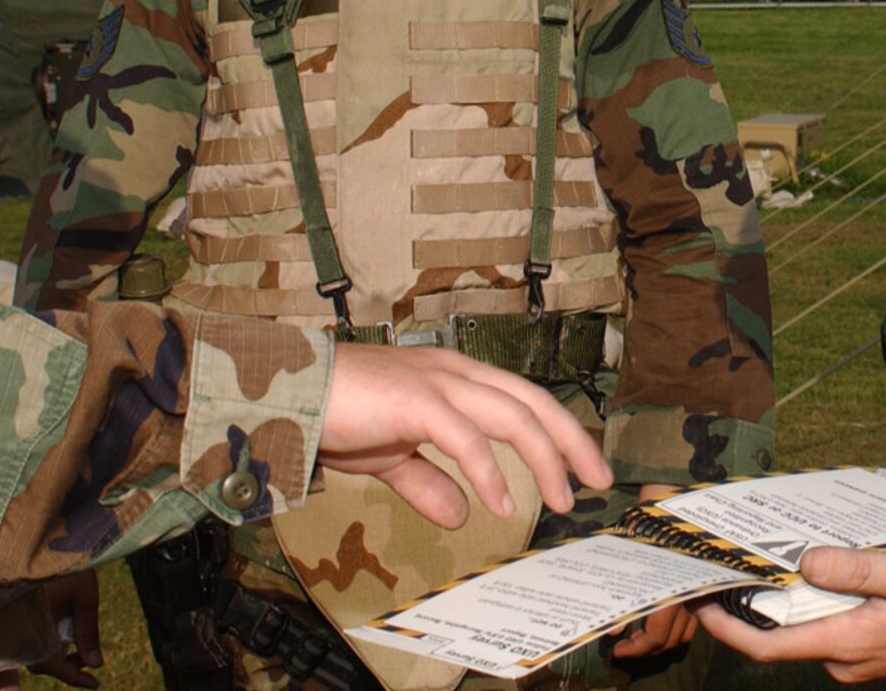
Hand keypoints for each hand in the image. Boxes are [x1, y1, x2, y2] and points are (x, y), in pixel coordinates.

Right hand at [24, 570, 102, 687]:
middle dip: (68, 666)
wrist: (38, 540)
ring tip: (81, 647)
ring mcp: (17, 624)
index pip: (56, 667)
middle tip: (91, 662)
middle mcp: (22, 632)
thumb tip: (96, 664)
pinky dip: (49, 641)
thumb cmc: (66, 565)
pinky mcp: (17, 615)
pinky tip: (64, 633)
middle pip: (44, 662)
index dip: (76, 678)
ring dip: (58, 653)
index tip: (96, 685)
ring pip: (37, 651)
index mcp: (37, 630)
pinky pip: (32, 637)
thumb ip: (88, 631)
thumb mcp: (84, 596)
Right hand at [316, 345, 611, 527]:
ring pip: (512, 416)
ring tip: (563, 498)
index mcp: (454, 378)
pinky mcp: (415, 400)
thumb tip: (463, 514)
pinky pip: (465, 437)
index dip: (559, 432)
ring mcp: (437, 382)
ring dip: (545, 459)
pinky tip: (501, 502)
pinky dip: (489, 471)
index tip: (583, 469)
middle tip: (598, 480)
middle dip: (572, 442)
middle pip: (533, 402)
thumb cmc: (336, 414)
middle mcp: (455, 372)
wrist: (287, 393)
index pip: (523, 400)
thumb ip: (428, 481)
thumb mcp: (390, 455)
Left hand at [611, 484, 699, 658]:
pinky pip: (695, 616)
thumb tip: (613, 629)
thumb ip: (622, 590)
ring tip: (640, 633)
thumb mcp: (629, 546)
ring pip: (685, 632)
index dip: (635, 648)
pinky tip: (659, 615)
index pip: (656, 635)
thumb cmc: (652, 513)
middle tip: (624, 644)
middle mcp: (691, 593)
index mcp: (672, 587)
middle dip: (646, 648)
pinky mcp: (706, 581)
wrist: (680, 488)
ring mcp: (702, 588)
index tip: (616, 649)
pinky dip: (676, 623)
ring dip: (662, 638)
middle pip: (671, 640)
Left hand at [693, 547, 885, 683]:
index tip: (698, 600)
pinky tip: (818, 566)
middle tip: (732, 557)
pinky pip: (831, 624)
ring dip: (787, 595)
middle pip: (782, 634)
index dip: (726, 627)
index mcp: (848, 642)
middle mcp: (846, 659)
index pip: (767, 647)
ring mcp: (859, 658)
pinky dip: (816, 599)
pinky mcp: (872, 650)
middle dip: (753, 599)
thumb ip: (857, 569)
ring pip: (807, 626)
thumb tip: (806, 560)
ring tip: (771, 552)